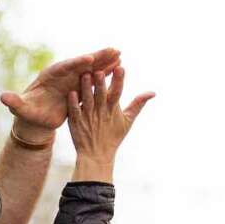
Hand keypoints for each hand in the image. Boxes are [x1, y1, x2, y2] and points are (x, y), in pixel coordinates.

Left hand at [0, 47, 120, 132]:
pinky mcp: (79, 86)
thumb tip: (3, 97)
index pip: (65, 67)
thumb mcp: (20, 108)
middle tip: (112, 49)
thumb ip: (14, 102)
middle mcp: (63, 74)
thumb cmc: (28, 112)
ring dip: (105, 62)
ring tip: (120, 54)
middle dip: (96, 57)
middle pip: (81, 63)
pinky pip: (94, 77)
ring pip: (91, 68)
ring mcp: (72, 79)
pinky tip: (118, 67)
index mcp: (50, 76)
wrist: (36, 117)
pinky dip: (105, 72)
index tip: (89, 59)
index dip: (77, 63)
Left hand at [67, 67, 153, 181]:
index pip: (117, 93)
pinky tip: (71, 92)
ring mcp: (88, 117)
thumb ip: (138, 104)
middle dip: (101, 83)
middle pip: (101, 95)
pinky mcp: (76, 123)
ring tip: (85, 75)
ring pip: (87, 100)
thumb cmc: (113, 137)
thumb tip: (153, 92)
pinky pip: (74, 111)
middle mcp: (100, 112)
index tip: (121, 67)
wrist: (96, 156)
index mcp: (113, 109)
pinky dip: (73, 103)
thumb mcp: (128, 121)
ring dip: (86, 88)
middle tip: (100, 70)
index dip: (119, 81)